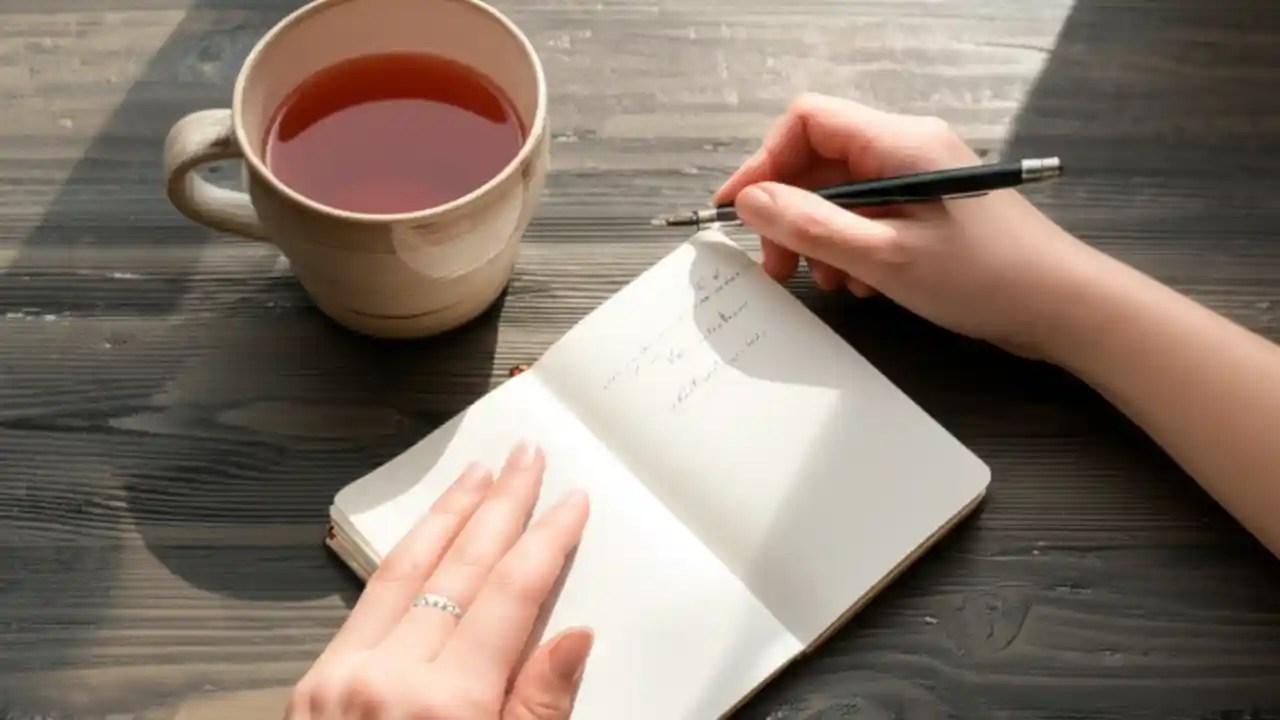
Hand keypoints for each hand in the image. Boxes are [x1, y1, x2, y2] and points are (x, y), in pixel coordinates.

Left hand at [288, 443, 592, 719]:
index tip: (571, 503)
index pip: (510, 598)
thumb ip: (537, 709)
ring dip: (447, 515)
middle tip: (526, 458)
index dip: (545, 543)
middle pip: (458, 569)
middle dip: (499, 506)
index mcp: (447, 710)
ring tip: (477, 472)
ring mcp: (342, 678)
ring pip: (404, 570)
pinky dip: (402, 557)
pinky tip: (423, 534)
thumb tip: (574, 635)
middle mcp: (387, 681)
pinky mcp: (314, 685)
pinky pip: (367, 600)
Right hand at [715, 93, 1105, 359]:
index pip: (807, 121)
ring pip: (840, 195)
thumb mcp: (883, 256)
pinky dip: (850, 249)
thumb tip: (750, 201)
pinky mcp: (927, 211)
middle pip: (819, 162)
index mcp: (899, 142)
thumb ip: (811, 226)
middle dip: (789, 213)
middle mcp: (907, 149)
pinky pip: (867, 217)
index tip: (740, 211)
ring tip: (827, 282)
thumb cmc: (985, 277)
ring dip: (819, 238)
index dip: (764, 162)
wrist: (1061, 306)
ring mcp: (918, 179)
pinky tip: (861, 284)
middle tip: (777, 266)